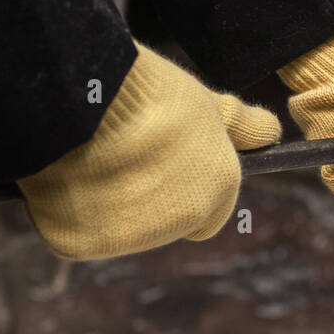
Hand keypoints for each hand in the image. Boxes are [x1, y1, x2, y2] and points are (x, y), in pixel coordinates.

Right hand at [19, 42, 280, 258]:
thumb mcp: (202, 102)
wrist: (86, 96)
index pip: (210, 213)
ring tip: (90, 154)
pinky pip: (72, 230)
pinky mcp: (81, 242)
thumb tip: (271, 132)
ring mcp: (131, 237)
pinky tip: (62, 172)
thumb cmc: (146, 90)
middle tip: (120, 154)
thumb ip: (238, 124)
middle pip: (163, 223)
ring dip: (106, 204)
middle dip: (146, 200)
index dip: (187, 189)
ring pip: (118, 230)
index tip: (162, 163)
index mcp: (217, 189)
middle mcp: (181, 221)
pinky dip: (65, 208)